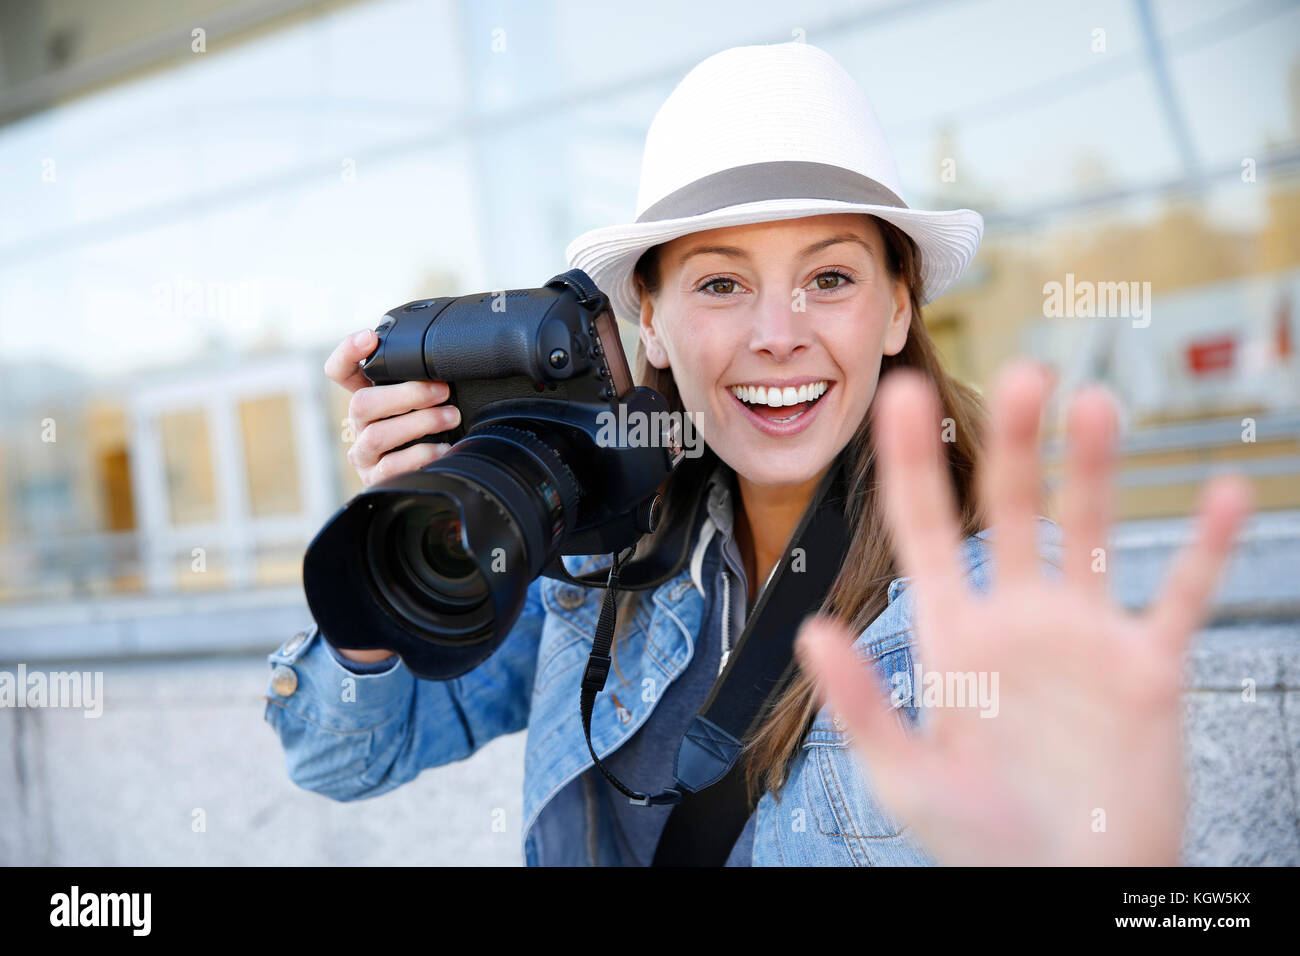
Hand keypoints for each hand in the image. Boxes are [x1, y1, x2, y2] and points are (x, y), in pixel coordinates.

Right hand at [324, 328, 460, 487]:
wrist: (428, 476)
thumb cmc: (428, 430)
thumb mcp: (423, 402)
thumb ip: (422, 381)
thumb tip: (450, 359)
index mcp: (366, 397)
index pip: (340, 371)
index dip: (347, 352)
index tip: (369, 337)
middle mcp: (359, 423)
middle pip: (361, 403)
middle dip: (407, 394)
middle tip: (442, 391)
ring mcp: (363, 452)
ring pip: (378, 434)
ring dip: (420, 423)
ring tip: (451, 418)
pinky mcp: (374, 478)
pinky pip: (392, 466)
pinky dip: (421, 455)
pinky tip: (444, 449)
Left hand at [794, 362, 1250, 865]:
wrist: (1070, 889)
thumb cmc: (983, 844)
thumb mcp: (908, 776)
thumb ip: (860, 704)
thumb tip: (812, 630)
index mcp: (952, 634)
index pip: (924, 529)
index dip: (910, 461)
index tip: (898, 392)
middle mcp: (1017, 619)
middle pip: (1013, 510)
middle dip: (1014, 444)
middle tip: (1020, 374)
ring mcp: (1084, 637)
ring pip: (1090, 532)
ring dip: (1094, 470)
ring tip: (1095, 405)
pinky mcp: (1146, 667)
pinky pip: (1180, 595)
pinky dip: (1202, 547)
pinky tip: (1222, 491)